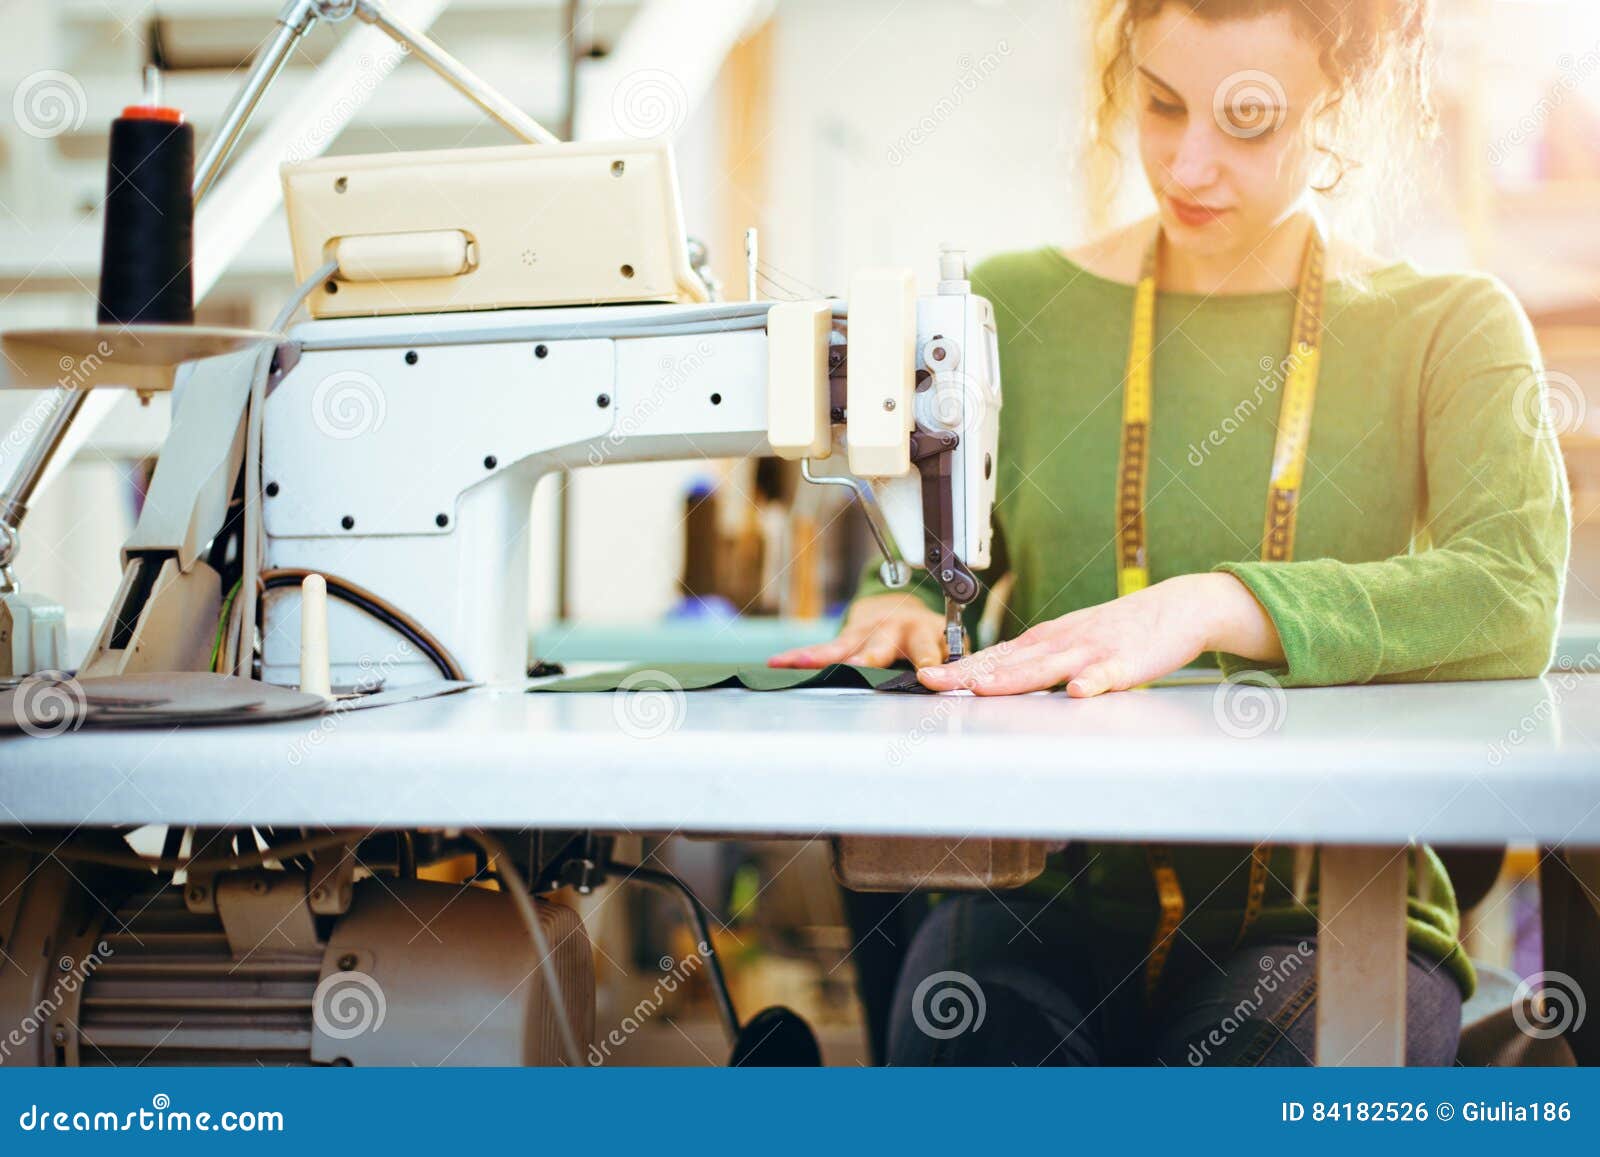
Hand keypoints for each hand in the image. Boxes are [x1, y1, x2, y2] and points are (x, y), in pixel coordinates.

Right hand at [769, 593, 945, 669]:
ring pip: (843, 646)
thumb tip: (960, 685)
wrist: (904, 606)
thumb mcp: (949, 646)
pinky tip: (779, 663)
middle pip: (879, 646)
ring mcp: (867, 632)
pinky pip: (823, 648)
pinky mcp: (848, 635)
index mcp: (924, 634)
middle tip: (858, 666)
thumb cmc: (929, 636)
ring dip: (822, 656)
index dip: (927, 661)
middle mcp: (893, 630)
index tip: (924, 675)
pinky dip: (801, 656)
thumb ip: (953, 665)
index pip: (928, 649)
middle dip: (868, 657)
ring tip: (802, 663)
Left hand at [915, 573, 1282, 696]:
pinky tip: (1077, 693)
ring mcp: (1091, 650)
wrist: (1177, 607)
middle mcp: (1061, 642)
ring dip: (1013, 678)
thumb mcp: (1071, 640)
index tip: (925, 678)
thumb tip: (995, 676)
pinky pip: (1105, 674)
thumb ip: (1036, 660)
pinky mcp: (1125, 661)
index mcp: (1046, 640)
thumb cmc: (1120, 629)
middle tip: (931, 683)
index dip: (959, 667)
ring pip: (1046, 666)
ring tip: (982, 688)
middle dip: (967, 673)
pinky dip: (1090, 682)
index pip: (994, 655)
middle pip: (1007, 661)